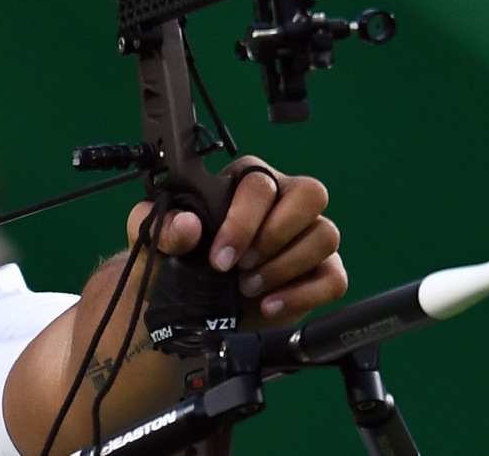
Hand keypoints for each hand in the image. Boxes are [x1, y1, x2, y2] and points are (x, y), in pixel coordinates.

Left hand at [127, 156, 345, 327]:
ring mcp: (306, 237)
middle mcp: (283, 202)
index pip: (260, 183)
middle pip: (311, 194)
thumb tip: (188, 225)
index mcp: (244, 182)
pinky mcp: (320, 273)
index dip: (243, 221)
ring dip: (285, 267)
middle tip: (242, 266)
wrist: (186, 303)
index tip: (220, 258)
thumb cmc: (176, 258)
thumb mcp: (153, 239)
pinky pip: (335, 278)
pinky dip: (304, 295)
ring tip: (247, 289)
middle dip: (275, 234)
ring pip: (326, 235)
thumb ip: (161, 225)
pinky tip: (269, 305)